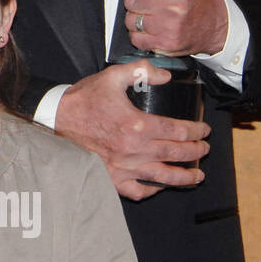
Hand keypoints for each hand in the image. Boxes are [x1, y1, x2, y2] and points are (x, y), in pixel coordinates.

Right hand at [55, 62, 210, 199]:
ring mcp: (123, 167)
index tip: (204, 130)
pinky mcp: (111, 178)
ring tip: (197, 176)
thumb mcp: (112, 76)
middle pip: (176, 154)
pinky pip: (138, 190)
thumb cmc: (83, 100)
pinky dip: (152, 190)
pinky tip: (160, 185)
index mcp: (137, 125)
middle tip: (205, 149)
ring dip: (185, 177)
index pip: (178, 131)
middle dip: (196, 152)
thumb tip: (166, 76)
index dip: (196, 131)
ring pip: (164, 177)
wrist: (55, 119)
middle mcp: (134, 150)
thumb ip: (141, 70)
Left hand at [104, 0, 227, 55]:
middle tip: (154, 2)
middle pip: (129, 1)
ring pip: (130, 21)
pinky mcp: (165, 44)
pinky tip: (156, 29)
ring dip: (138, 19)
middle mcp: (172, 5)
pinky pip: (135, 39)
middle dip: (137, 1)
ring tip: (156, 16)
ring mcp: (169, 26)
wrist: (215, 22)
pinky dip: (141, 35)